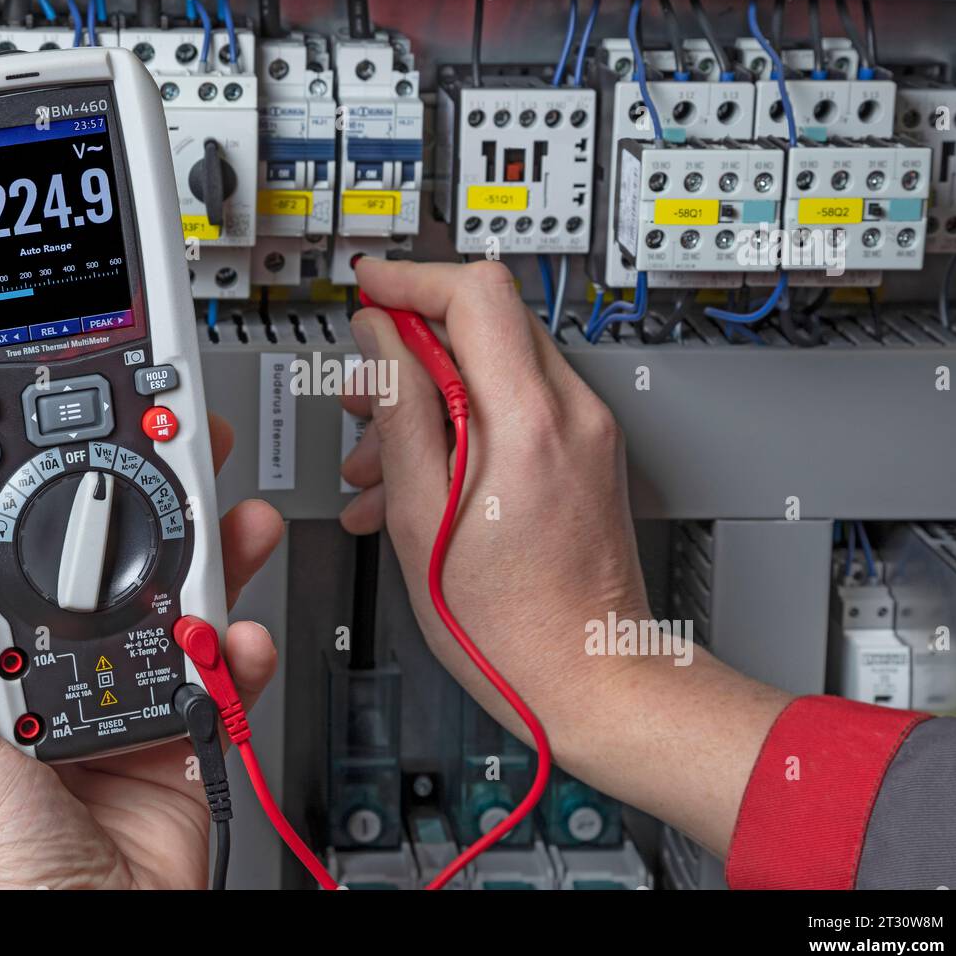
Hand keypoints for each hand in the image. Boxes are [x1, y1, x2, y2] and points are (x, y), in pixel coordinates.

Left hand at [0, 414, 281, 888]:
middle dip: (153, 491)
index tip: (65, 411)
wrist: (99, 934)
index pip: (18, 537)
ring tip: (237, 521)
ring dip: (217, 551)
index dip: (40, 470)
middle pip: (116, 551)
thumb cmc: (2, 863)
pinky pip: (226, 664)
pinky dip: (241, 648)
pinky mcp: (192, 718)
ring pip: (182, 593)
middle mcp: (69, 656)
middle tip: (180, 440)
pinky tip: (236, 642)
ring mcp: (135, 685)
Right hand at [339, 259, 787, 855]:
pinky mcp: (586, 453)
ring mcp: (586, 432)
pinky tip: (419, 482)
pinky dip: (463, 425)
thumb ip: (401, 412)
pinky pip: (515, 408)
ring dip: (430, 395)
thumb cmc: (511, 624)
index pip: (475, 294)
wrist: (590, 674)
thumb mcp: (421, 516)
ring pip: (495, 368)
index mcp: (530, 422)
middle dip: (413, 348)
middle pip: (486, 323)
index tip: (370, 290)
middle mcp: (573, 413)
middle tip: (365, 395)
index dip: (411, 282)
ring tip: (380, 462)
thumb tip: (382, 340)